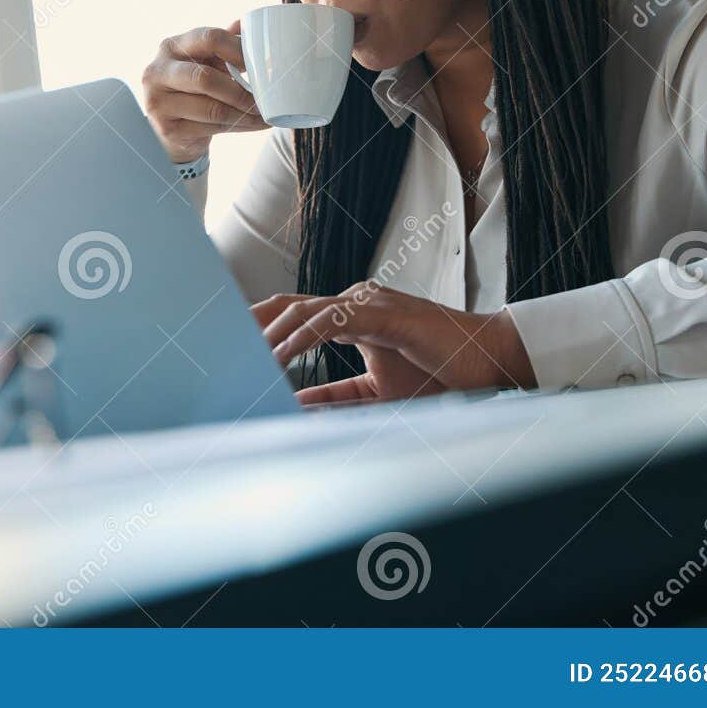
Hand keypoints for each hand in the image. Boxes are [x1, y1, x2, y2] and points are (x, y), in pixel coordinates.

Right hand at [141, 22, 265, 162]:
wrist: (170, 126)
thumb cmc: (193, 86)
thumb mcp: (204, 60)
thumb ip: (223, 42)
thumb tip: (247, 22)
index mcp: (171, 46)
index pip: (208, 38)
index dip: (238, 49)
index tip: (260, 63)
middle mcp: (158, 71)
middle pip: (205, 78)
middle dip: (240, 91)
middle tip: (265, 98)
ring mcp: (158, 102)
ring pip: (212, 108)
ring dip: (244, 113)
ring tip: (264, 114)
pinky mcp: (168, 129)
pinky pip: (211, 129)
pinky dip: (239, 127)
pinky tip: (253, 124)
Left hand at [252, 284, 534, 405]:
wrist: (489, 362)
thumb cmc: (440, 374)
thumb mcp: (376, 392)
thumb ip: (336, 396)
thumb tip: (295, 406)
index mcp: (352, 315)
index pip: (294, 314)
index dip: (260, 328)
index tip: (229, 348)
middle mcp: (356, 302)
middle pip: (288, 305)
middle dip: (251, 324)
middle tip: (218, 345)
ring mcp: (370, 303)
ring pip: (304, 311)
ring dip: (270, 336)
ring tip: (242, 358)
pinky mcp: (384, 314)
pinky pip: (332, 321)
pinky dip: (302, 338)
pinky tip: (281, 356)